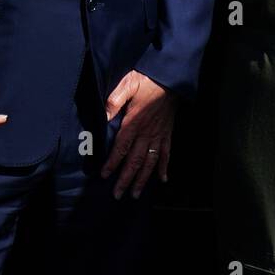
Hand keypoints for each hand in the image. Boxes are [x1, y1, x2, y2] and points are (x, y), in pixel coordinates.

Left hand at [101, 71, 176, 199]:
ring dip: (142, 179)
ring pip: (149, 162)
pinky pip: (166, 154)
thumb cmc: (147, 80)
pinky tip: (162, 179)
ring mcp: (158, 135)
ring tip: (136, 194)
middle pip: (134, 161)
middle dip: (126, 179)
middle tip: (118, 195)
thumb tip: (103, 116)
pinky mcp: (167, 134)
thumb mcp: (128, 84)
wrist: (170, 79)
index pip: (121, 148)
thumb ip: (114, 100)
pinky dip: (164, 167)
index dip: (112, 163)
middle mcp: (146, 133)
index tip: (105, 175)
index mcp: (134, 123)